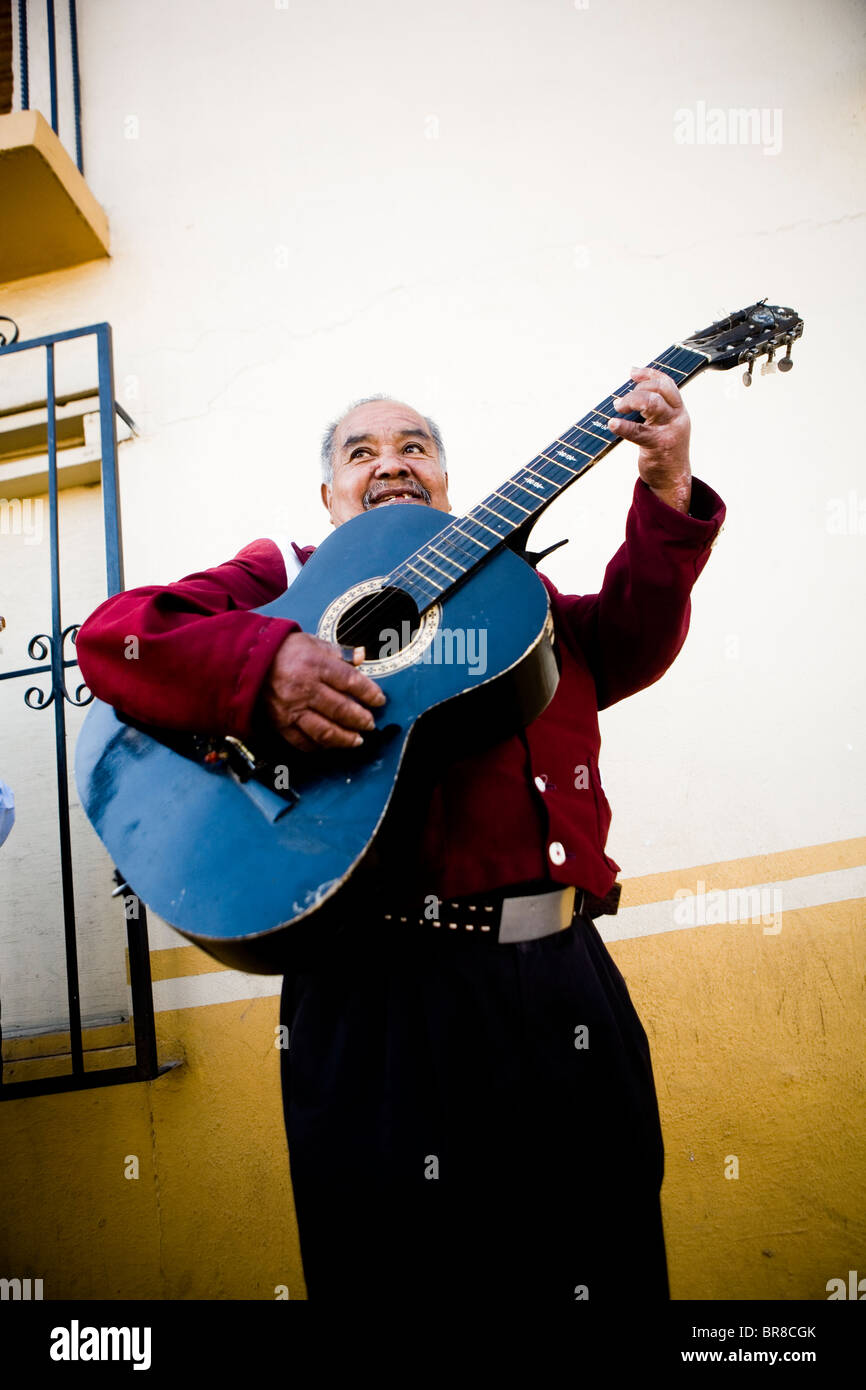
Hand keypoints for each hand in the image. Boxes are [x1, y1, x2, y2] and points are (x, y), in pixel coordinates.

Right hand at [260, 631, 385, 750]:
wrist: (247, 661)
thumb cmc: (284, 650)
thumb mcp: (312, 642)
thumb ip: (338, 652)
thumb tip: (361, 657)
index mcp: (315, 664)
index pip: (350, 681)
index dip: (369, 693)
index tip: (379, 700)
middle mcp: (304, 688)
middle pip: (341, 709)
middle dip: (361, 719)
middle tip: (370, 723)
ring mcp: (292, 708)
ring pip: (324, 731)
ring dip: (345, 739)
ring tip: (357, 740)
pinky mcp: (281, 723)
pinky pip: (303, 741)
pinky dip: (319, 747)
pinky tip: (331, 745)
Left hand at [608, 366, 691, 512]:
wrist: (673, 480)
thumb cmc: (663, 451)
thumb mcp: (664, 425)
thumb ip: (654, 409)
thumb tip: (628, 393)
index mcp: (678, 410)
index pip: (667, 384)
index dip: (649, 374)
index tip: (632, 373)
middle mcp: (677, 417)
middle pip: (660, 389)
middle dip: (637, 390)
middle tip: (620, 403)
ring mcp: (669, 430)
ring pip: (652, 404)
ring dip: (631, 401)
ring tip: (617, 408)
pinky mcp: (659, 446)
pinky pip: (639, 432)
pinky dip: (623, 426)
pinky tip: (612, 424)